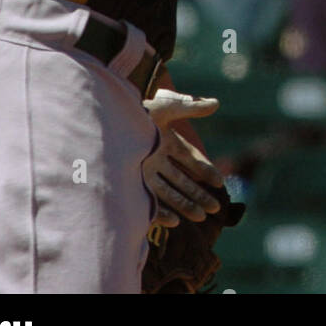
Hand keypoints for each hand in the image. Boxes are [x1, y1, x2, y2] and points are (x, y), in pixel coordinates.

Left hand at [142, 89, 225, 227]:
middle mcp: (156, 160)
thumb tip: (217, 103)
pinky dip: (161, 211)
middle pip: (183, 181)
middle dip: (199, 195)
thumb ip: (192, 107)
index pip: (191, 159)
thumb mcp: (167, 107)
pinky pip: (149, 201)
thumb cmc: (136, 110)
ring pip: (169, 193)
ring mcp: (143, 173)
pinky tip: (174, 221)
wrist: (105, 120)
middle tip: (215, 208)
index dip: (206, 170)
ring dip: (185, 205)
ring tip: (201, 217)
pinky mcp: (129, 184)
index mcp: (166, 141)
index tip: (220, 183)